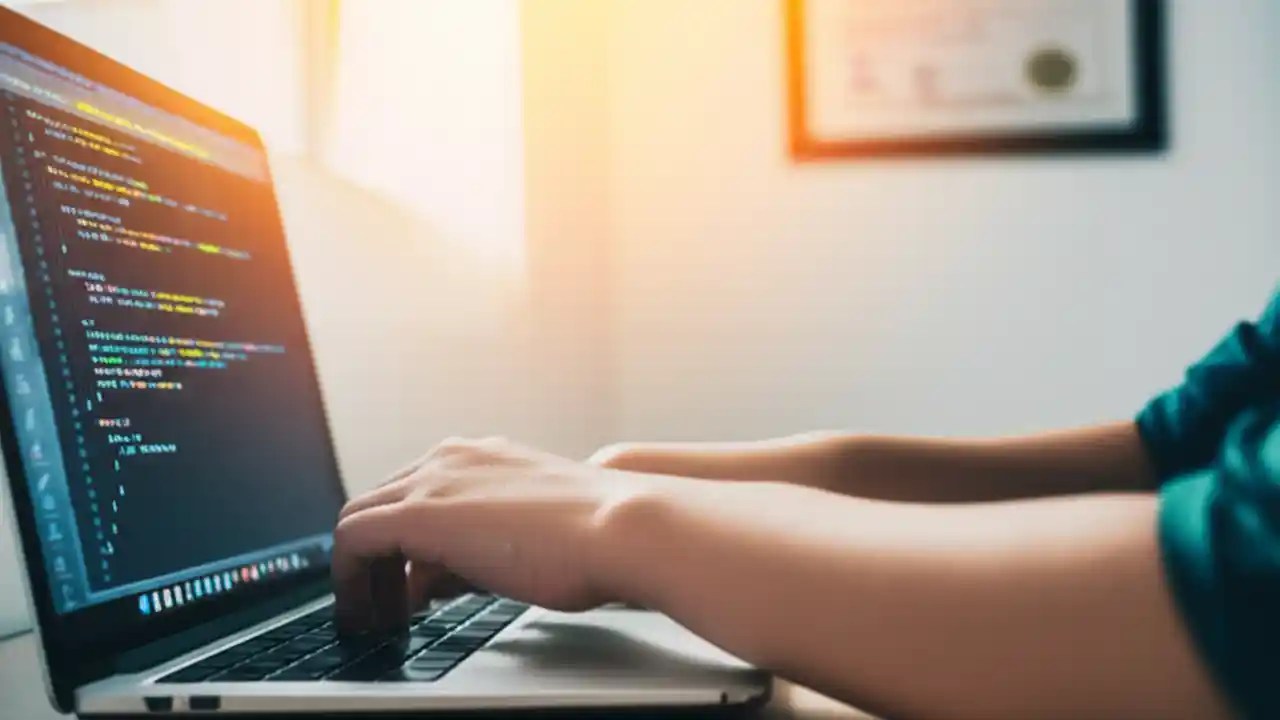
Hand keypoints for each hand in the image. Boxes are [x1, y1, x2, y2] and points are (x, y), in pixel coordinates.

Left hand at [331, 437, 662, 633]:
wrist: (620, 530)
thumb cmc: (598, 539)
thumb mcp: (528, 538)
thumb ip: (479, 549)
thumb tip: (439, 580)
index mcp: (484, 458)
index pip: (417, 492)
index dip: (402, 544)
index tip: (405, 583)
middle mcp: (453, 458)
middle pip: (381, 502)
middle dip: (375, 558)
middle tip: (382, 606)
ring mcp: (434, 480)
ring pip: (359, 518)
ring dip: (359, 571)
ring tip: (372, 618)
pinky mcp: (419, 513)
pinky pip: (353, 539)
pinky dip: (349, 579)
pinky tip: (367, 614)